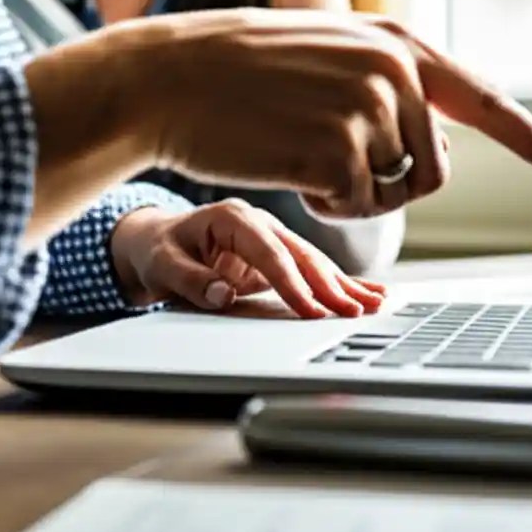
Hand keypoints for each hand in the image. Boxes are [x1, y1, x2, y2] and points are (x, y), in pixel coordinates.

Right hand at [103, 9, 531, 218]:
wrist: (168, 77)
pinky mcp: (341, 148)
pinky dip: (327, 207)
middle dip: (390, 184)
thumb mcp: (325, 57)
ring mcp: (371, 107)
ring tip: (301, 154)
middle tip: (328, 161)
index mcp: (395, 44)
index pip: (482, 97)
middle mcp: (395, 70)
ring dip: (353, 195)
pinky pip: (360, 210)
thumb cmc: (236, 73)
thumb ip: (387, 91)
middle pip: (437, 169)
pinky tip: (289, 169)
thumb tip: (439, 147)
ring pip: (397, 193)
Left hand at [109, 199, 386, 318]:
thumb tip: (223, 295)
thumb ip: (191, 280)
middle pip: (301, 256)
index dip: (292, 284)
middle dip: (329, 285)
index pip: (270, 254)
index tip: (310, 310)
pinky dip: (338, 283)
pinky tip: (366, 293)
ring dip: (343, 285)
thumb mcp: (162, 264)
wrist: (157, 240)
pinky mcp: (278, 257)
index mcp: (233, 218)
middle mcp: (260, 224)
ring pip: (314, 262)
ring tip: (374, 304)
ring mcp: (273, 239)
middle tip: (353, 312)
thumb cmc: (158, 250)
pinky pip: (311, 271)